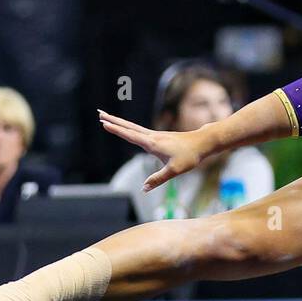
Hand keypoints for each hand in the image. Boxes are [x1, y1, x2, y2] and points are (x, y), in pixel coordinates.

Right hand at [98, 110, 213, 190]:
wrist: (202, 143)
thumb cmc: (189, 156)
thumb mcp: (174, 170)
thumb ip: (158, 179)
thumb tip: (144, 188)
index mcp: (152, 143)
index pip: (130, 135)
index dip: (117, 129)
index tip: (104, 123)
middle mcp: (152, 136)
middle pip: (128, 127)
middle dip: (113, 120)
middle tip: (99, 112)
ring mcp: (155, 135)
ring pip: (133, 127)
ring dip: (120, 122)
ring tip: (107, 117)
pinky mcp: (159, 137)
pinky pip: (140, 131)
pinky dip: (129, 128)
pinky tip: (127, 129)